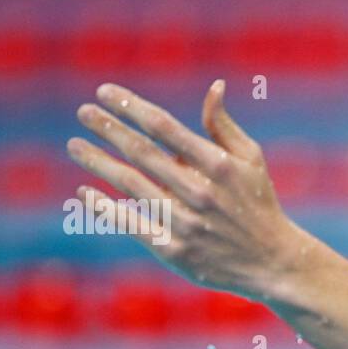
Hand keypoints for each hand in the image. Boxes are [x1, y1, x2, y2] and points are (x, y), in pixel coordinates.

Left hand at [66, 80, 314, 299]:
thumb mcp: (251, 160)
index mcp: (218, 165)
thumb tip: (214, 86)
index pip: (164, 127)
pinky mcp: (175, 250)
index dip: (131, 106)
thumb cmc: (259, 204)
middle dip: (108, 128)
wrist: (272, 262)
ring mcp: (186, 223)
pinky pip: (130, 224)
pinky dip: (103, 207)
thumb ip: (225, 126)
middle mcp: (200, 192)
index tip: (104, 91)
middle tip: (84, 112)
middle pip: (142, 153)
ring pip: (130, 185)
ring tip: (75, 146)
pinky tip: (84, 192)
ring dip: (97, 162)